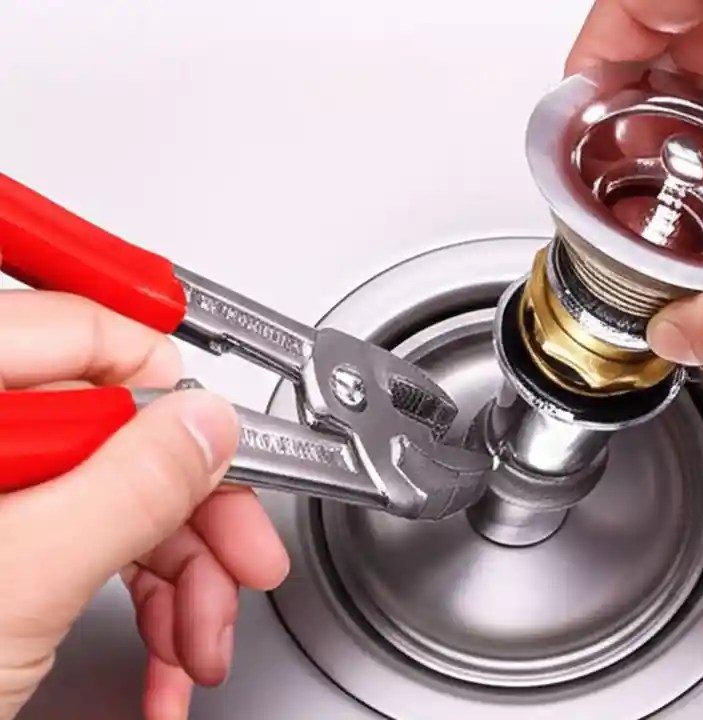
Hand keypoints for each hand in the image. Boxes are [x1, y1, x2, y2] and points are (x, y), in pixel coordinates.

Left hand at [0, 290, 289, 719]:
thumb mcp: (21, 582)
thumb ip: (127, 488)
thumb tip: (206, 423)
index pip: (78, 334)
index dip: (168, 391)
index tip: (224, 453)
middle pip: (110, 436)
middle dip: (192, 518)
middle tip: (241, 564)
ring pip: (111, 504)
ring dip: (179, 582)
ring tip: (192, 651)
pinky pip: (86, 553)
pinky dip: (140, 608)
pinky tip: (158, 660)